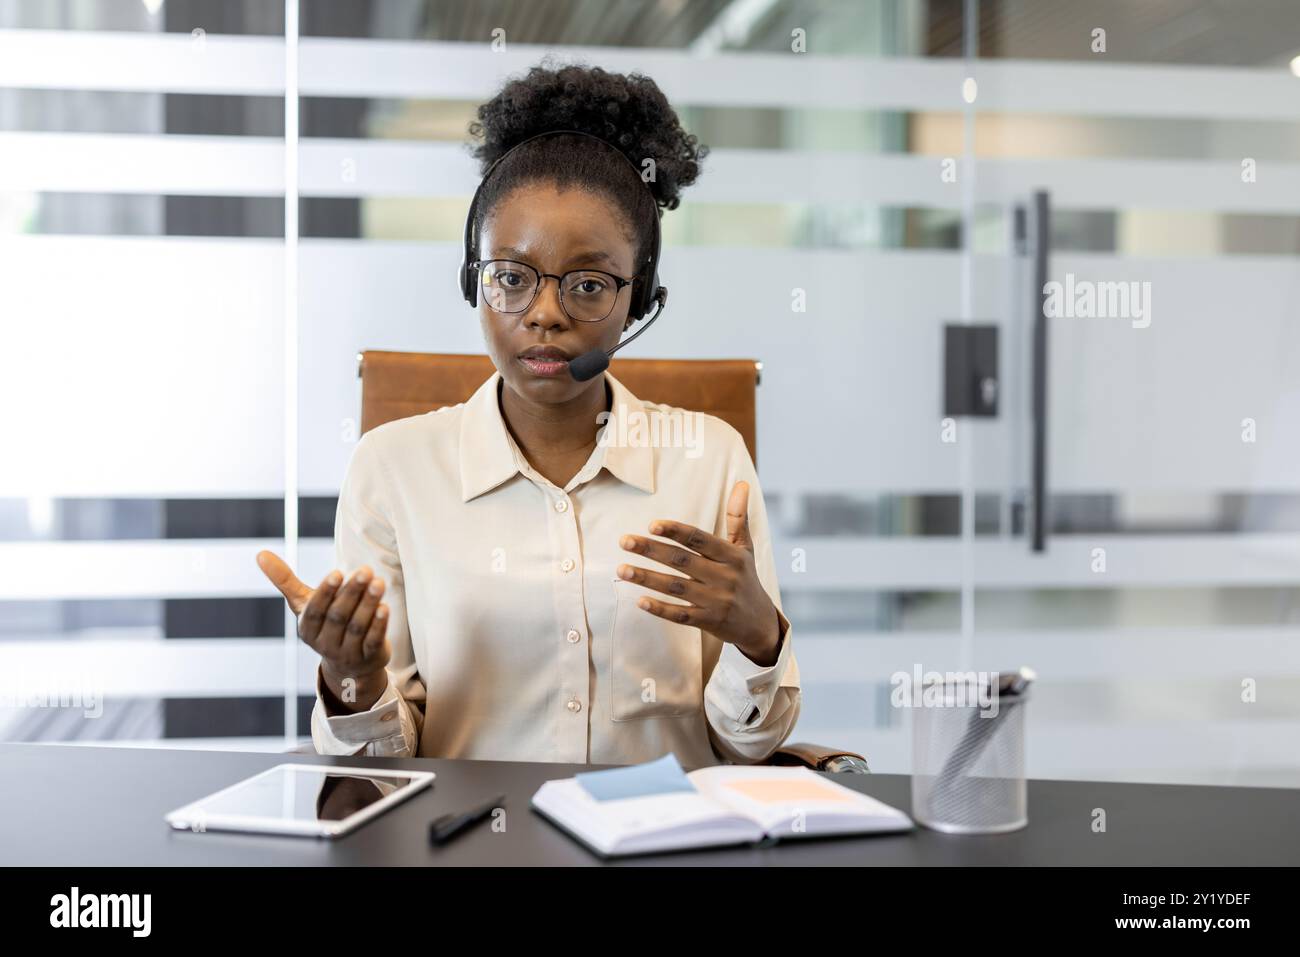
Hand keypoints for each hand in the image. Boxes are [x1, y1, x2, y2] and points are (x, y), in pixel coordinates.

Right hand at [255, 551, 391, 707]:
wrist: (349, 664)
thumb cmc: (324, 623)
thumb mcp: (304, 604)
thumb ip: (285, 580)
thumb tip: (260, 553)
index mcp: (307, 628)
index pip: (315, 611)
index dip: (325, 592)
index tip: (337, 572)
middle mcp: (325, 643)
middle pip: (338, 617)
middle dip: (351, 593)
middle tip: (365, 570)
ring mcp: (348, 653)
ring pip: (357, 627)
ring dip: (368, 604)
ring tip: (378, 582)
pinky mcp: (369, 658)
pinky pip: (373, 641)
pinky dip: (379, 625)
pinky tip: (384, 606)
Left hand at [617, 480, 783, 665]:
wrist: (759, 622)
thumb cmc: (745, 577)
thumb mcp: (745, 547)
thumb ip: (738, 516)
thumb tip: (742, 484)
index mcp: (732, 555)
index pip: (699, 540)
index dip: (676, 531)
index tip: (652, 525)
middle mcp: (724, 577)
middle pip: (682, 561)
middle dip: (651, 550)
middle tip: (624, 541)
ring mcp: (716, 601)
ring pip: (676, 588)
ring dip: (647, 578)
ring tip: (622, 570)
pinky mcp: (709, 622)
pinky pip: (681, 615)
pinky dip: (661, 609)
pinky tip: (640, 601)